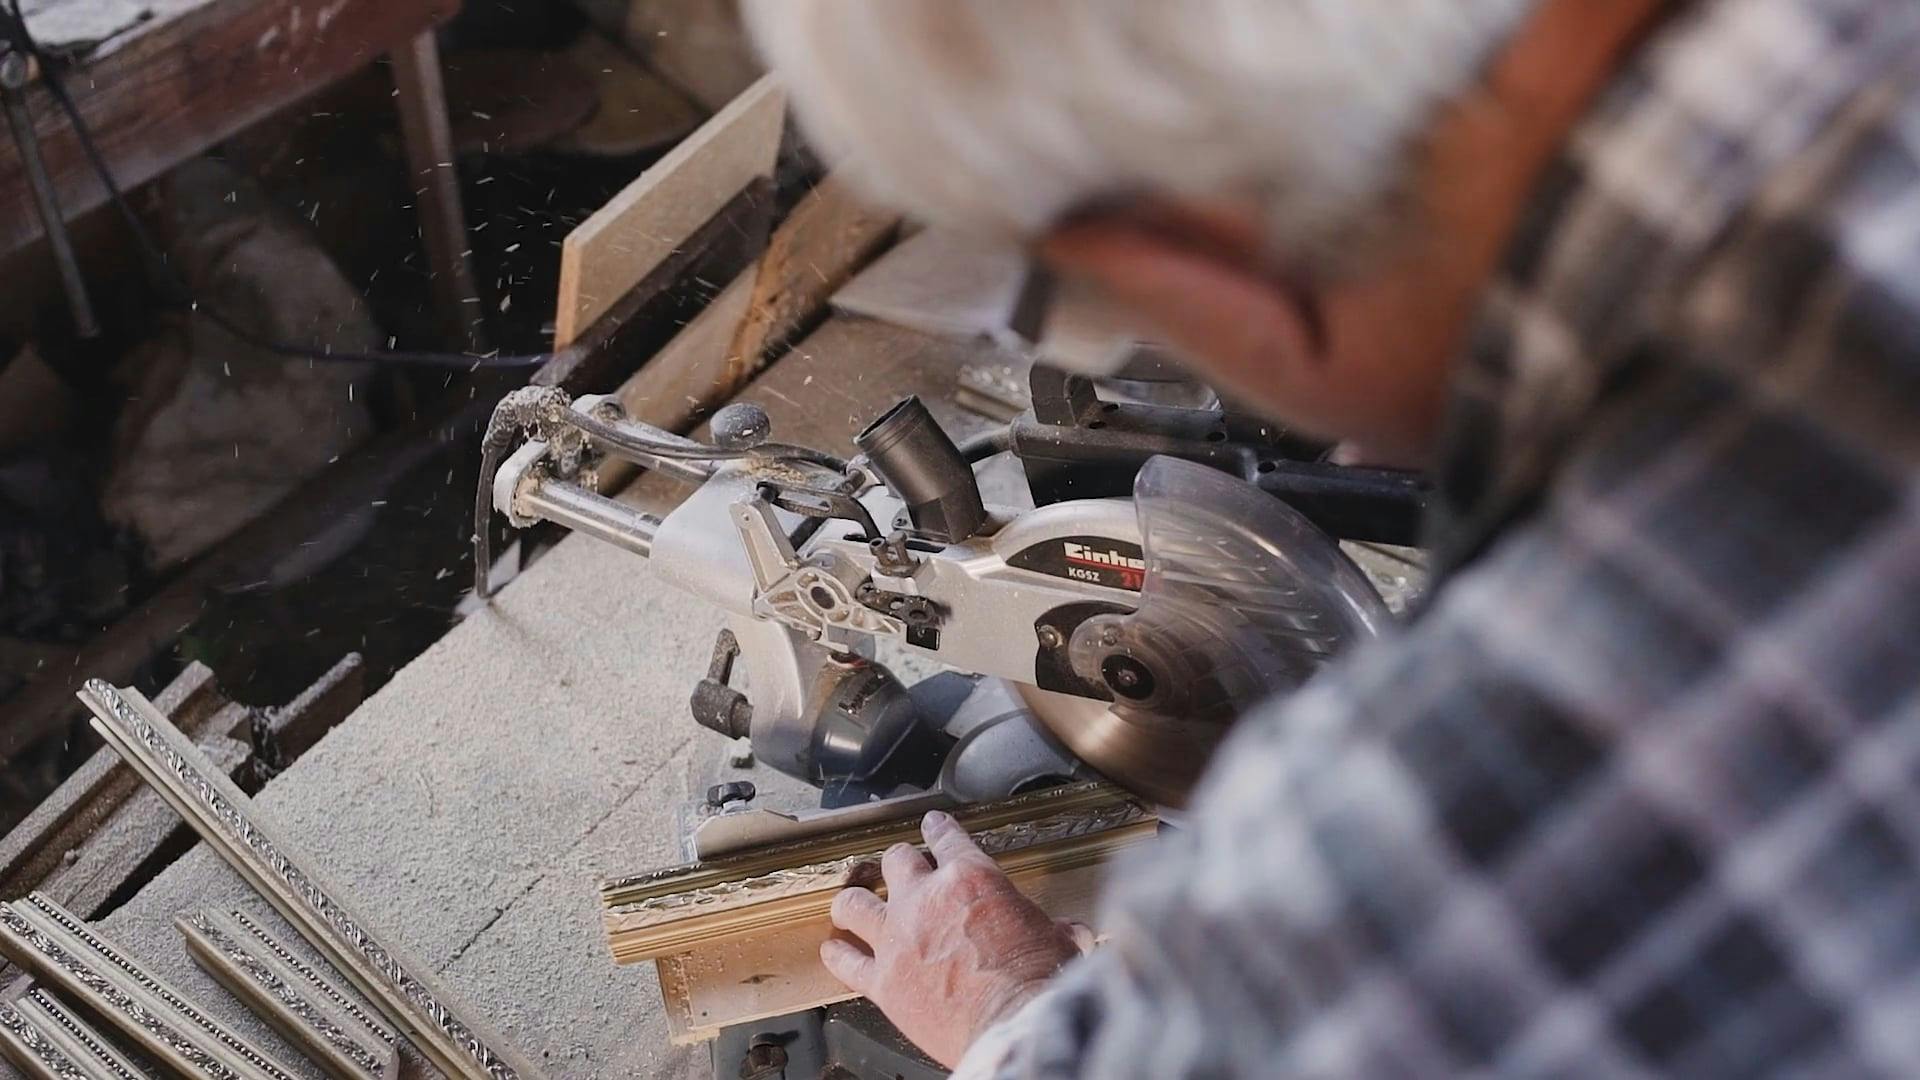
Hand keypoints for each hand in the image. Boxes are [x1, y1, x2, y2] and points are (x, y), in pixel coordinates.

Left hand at [821, 810, 1083, 1067]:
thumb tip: (1072, 933)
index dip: (936, 829)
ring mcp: (897, 939)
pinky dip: (838, 953)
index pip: (944, 837)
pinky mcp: (881, 982)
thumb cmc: (1037, 982)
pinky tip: (835, 950)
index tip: (932, 827)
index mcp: (971, 878)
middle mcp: (925, 899)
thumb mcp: (1057, 941)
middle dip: (898, 863)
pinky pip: (845, 961)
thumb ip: (1056, 930)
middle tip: (901, 870)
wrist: (1014, 1025)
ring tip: (853, 902)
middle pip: (895, 861)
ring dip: (854, 900)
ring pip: (854, 902)